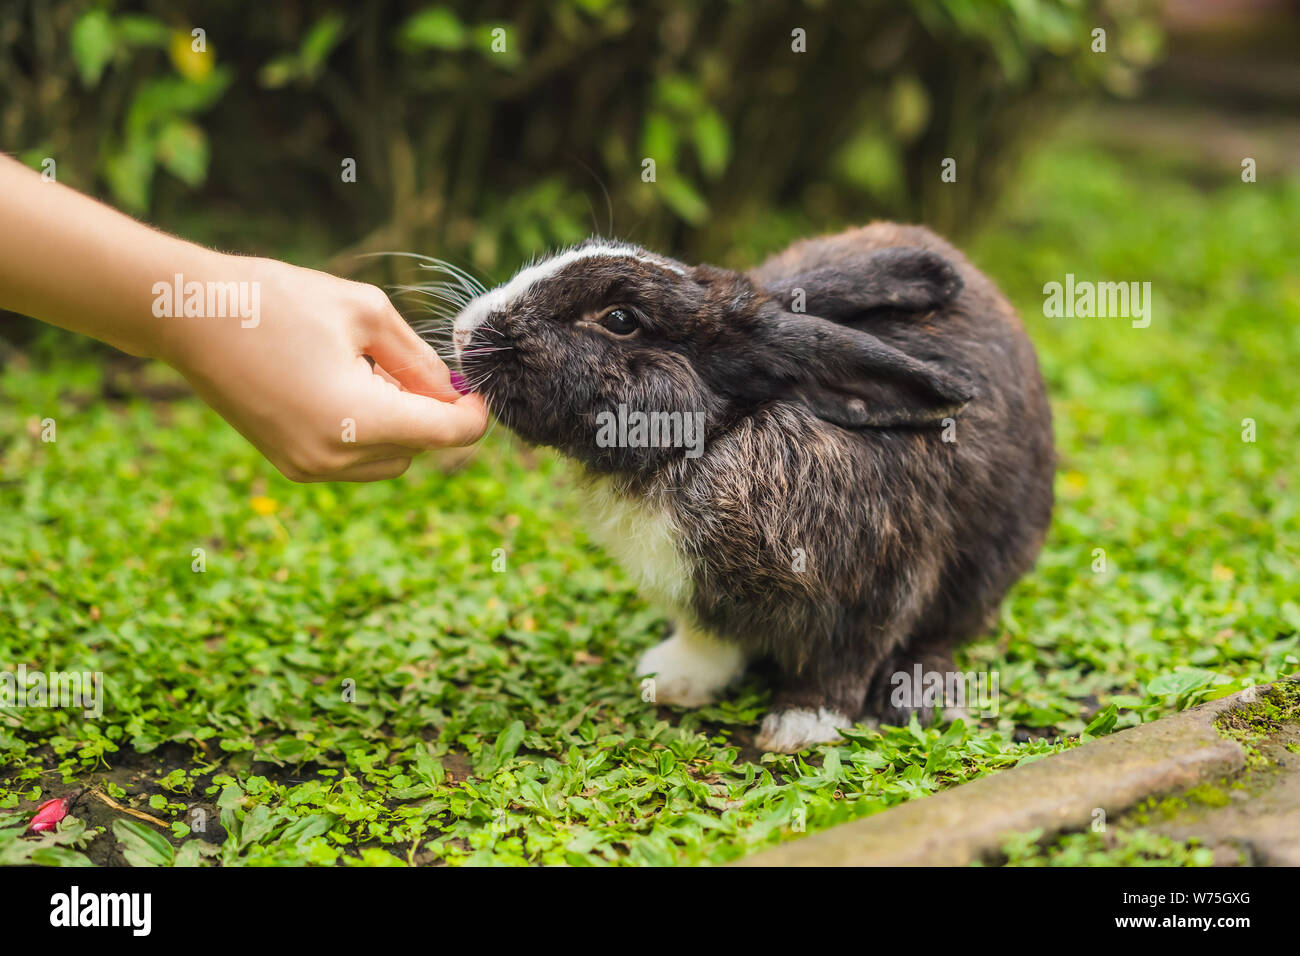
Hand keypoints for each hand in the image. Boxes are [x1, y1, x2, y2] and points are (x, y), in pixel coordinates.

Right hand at [161, 255, 486, 481]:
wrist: (188, 315)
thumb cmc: (278, 301)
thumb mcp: (367, 313)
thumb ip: (420, 359)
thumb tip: (453, 391)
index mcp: (359, 419)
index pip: (449, 434)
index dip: (474, 410)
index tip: (475, 384)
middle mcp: (335, 456)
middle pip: (420, 447)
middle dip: (427, 410)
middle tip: (402, 360)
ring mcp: (309, 466)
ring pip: (390, 459)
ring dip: (396, 422)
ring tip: (362, 369)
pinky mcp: (291, 464)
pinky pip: (354, 459)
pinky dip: (364, 430)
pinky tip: (337, 384)